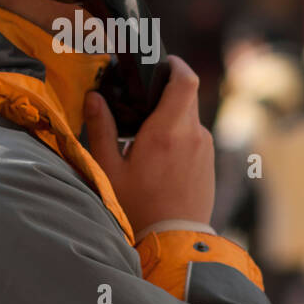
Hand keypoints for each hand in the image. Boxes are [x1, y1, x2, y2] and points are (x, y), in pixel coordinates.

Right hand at [84, 55, 214, 235]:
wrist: (173, 242)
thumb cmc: (138, 208)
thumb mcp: (110, 170)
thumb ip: (102, 129)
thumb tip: (94, 97)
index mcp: (168, 131)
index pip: (185, 79)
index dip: (175, 63)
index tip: (161, 61)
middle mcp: (193, 134)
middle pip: (186, 95)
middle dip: (166, 90)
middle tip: (141, 98)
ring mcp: (205, 148)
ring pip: (189, 117)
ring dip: (170, 117)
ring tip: (144, 135)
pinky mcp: (209, 162)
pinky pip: (194, 137)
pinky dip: (179, 135)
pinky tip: (159, 157)